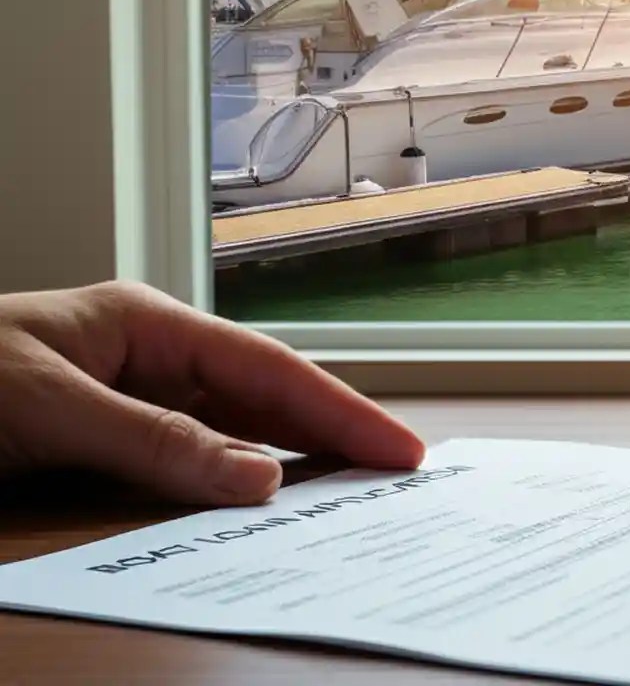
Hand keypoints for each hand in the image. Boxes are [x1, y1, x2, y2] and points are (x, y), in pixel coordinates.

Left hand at [0, 281, 422, 503]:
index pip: (262, 367)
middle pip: (263, 391)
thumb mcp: (43, 407)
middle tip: (398, 470)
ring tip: (356, 483)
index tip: (395, 446)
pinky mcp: (108, 434)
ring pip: (235, 423)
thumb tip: (259, 477)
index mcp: (142, 322)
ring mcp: (129, 392)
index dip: (336, 407)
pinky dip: (237, 476)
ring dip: (295, 453)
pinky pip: (192, 454)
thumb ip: (153, 441)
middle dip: (333, 427)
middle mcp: (146, 354)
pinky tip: (267, 494)